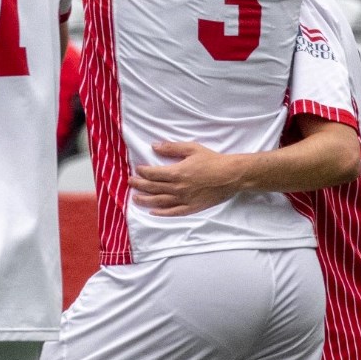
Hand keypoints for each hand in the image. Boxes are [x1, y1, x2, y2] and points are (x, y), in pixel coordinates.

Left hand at [128, 141, 242, 216]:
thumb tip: (153, 146)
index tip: (137, 170)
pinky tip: (152, 212)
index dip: (143, 172)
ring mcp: (184, 199)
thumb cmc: (212, 160)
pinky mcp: (192, 207)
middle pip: (153, 187)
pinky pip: (173, 212)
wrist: (231, 175)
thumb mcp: (191, 148)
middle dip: (139, 185)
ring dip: (145, 200)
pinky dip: (161, 213)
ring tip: (135, 198)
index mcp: (177, 172)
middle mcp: (178, 188)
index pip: (153, 174)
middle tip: (129, 183)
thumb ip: (171, 148)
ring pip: (160, 201)